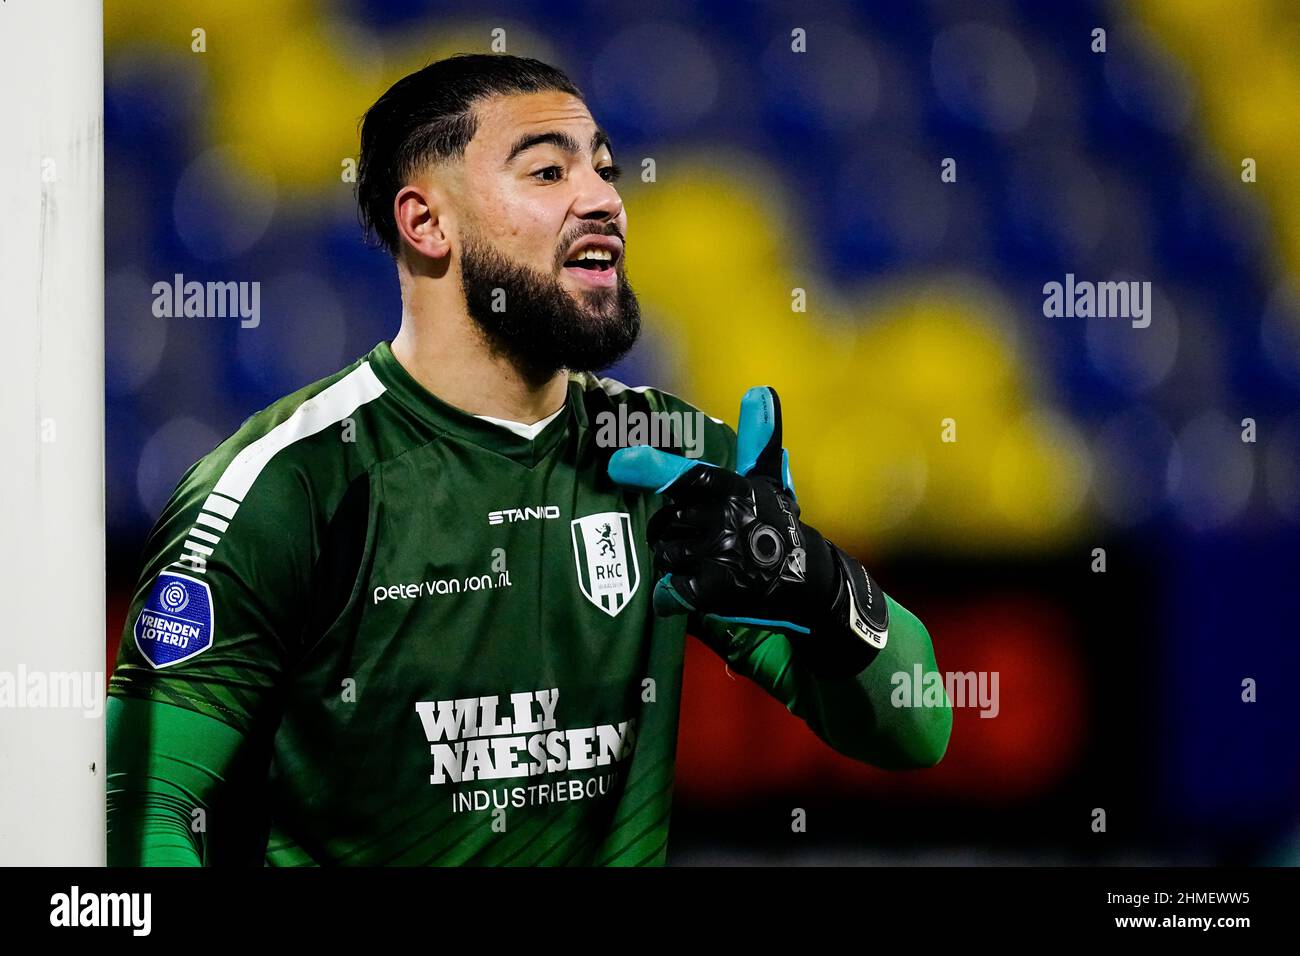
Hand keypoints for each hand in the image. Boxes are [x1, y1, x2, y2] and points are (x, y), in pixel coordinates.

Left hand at [607, 387, 887, 661]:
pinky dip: (670, 596)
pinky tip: (679, 594)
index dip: (652, 469)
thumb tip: (760, 389)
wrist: (805, 581)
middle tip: (700, 540)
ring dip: (674, 563)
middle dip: (672, 532)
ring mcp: (722, 553)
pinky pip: (673, 589)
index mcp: (732, 488)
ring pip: (664, 554)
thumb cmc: (777, 524)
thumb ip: (756, 436)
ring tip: (701, 564)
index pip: (687, 477)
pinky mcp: (718, 588)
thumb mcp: (767, 479)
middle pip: (665, 522)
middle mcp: (725, 517)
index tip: (619, 464)